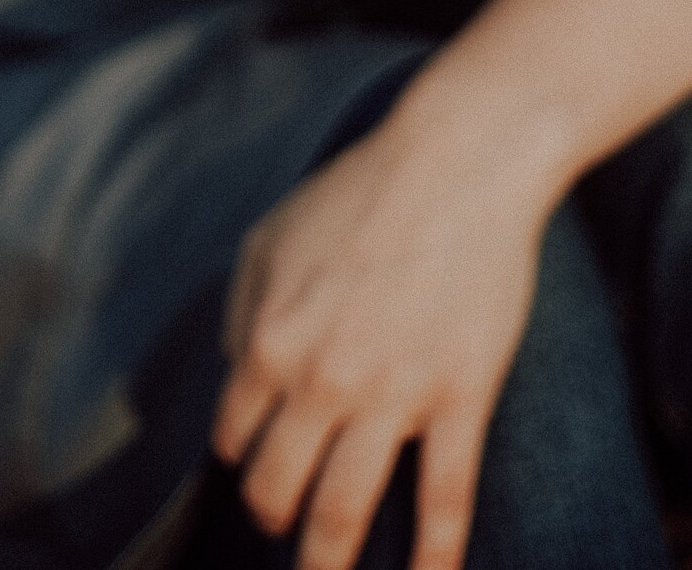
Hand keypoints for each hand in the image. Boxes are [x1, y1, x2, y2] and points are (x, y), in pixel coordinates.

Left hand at [212, 97, 554, 569]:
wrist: (457, 162)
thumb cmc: (361, 190)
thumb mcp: (270, 235)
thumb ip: (240, 308)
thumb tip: (232, 372)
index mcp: (269, 339)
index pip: (236, 438)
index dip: (244, 463)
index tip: (260, 474)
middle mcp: (321, 380)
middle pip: (280, 490)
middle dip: (277, 524)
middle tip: (288, 536)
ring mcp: (392, 396)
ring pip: (345, 513)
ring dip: (330, 563)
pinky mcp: (459, 398)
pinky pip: (444, 500)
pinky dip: (434, 559)